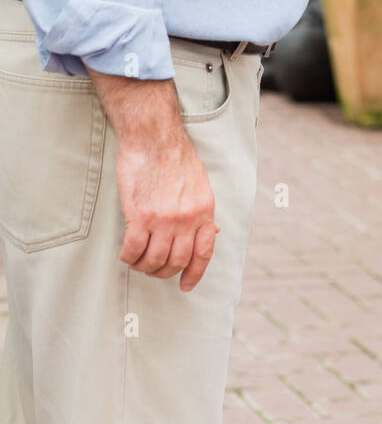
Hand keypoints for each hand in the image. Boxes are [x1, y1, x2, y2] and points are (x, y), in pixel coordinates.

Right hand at [116, 129, 218, 292]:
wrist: (154, 137)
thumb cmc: (175, 156)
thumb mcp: (200, 184)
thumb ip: (203, 211)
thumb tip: (212, 233)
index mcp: (204, 210)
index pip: (203, 253)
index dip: (195, 274)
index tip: (185, 286)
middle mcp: (187, 218)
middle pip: (176, 261)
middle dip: (164, 272)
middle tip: (153, 269)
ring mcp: (164, 218)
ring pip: (154, 260)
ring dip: (144, 266)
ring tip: (138, 261)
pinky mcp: (140, 215)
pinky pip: (133, 250)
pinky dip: (128, 257)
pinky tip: (126, 254)